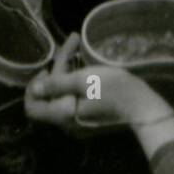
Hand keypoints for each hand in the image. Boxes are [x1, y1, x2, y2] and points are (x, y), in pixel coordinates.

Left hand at [25, 63, 161, 132]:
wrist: (142, 106)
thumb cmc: (112, 89)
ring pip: (61, 98)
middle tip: (68, 49)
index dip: (33, 88)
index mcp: (61, 115)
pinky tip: (83, 68)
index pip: (31, 108)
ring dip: (65, 75)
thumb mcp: (83, 79)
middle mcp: (66, 124)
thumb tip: (36, 88)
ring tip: (76, 51)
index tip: (47, 70)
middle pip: (47, 99)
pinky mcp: (89, 121)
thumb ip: (56, 84)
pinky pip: (72, 103)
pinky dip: (73, 85)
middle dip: (54, 73)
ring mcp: (78, 125)